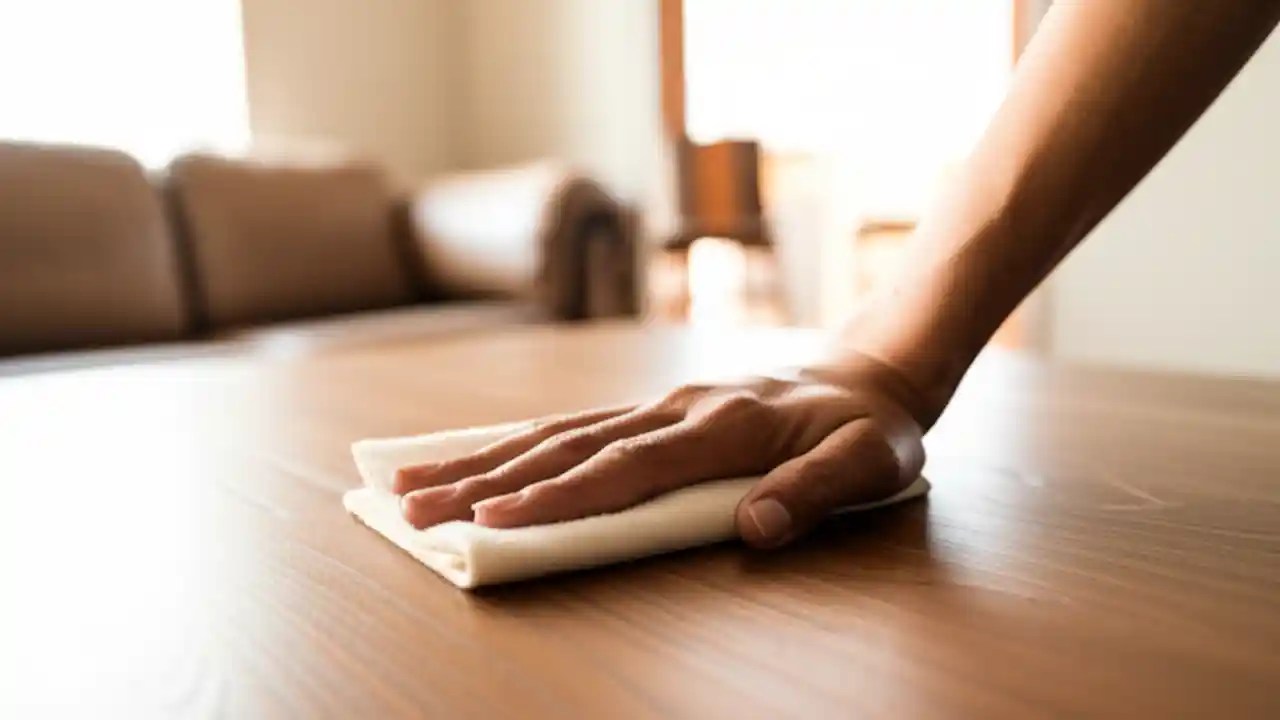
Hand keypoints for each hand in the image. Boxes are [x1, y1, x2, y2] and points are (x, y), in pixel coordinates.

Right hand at [393, 354, 927, 547]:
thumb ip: (817, 492)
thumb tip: (756, 529)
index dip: (561, 495)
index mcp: (724, 425)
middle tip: (415, 510)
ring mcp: (659, 405)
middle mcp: (677, 409)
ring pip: (557, 432)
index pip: (627, 466)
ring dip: (482, 460)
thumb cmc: (869, 430)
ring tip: (410, 483)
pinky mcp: (651, 411)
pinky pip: (572, 427)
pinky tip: (473, 461)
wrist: (868, 375)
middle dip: (488, 481)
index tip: (497, 521)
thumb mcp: (870, 463)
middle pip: (569, 446)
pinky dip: (516, 445)